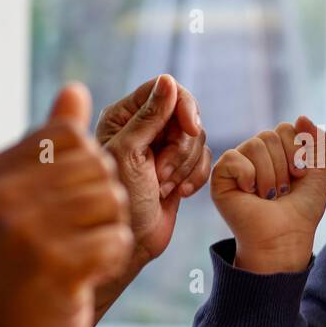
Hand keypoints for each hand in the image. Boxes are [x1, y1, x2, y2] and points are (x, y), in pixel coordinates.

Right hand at [0, 83, 132, 326]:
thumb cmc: (20, 254)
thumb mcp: (24, 194)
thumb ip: (51, 142)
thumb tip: (75, 90)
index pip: (71, 137)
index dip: (86, 166)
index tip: (64, 200)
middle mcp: (4, 198)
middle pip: (99, 168)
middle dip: (102, 200)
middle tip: (75, 232)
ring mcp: (28, 233)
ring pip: (112, 202)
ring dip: (109, 229)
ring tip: (79, 251)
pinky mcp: (58, 268)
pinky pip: (117, 240)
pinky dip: (111, 257)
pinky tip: (85, 273)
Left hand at [96, 74, 210, 278]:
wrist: (131, 245)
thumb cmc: (120, 201)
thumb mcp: (129, 154)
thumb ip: (149, 117)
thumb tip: (168, 81)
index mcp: (124, 116)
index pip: (164, 89)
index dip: (183, 105)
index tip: (190, 127)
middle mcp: (143, 127)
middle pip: (186, 114)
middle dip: (181, 146)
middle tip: (160, 173)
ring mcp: (162, 149)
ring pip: (199, 138)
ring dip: (185, 166)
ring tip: (163, 187)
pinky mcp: (178, 168)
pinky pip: (205, 158)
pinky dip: (196, 176)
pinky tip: (177, 194)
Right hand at [211, 116, 325, 272]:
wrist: (285, 238)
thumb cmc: (302, 211)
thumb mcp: (321, 174)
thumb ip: (318, 143)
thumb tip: (301, 117)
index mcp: (278, 151)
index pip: (286, 129)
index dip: (298, 151)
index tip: (300, 176)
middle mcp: (256, 154)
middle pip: (270, 135)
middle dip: (284, 166)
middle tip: (283, 191)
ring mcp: (238, 164)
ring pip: (255, 145)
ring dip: (269, 176)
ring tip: (268, 196)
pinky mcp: (221, 176)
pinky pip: (234, 158)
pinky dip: (248, 176)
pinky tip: (249, 192)